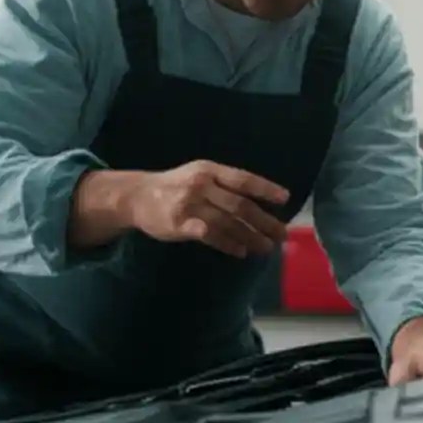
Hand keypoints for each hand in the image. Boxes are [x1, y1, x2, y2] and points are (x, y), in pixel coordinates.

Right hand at [122, 161, 290, 257]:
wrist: (137, 196)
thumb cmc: (176, 186)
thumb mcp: (199, 175)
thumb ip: (224, 185)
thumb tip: (257, 203)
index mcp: (210, 170)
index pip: (243, 178)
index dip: (265, 188)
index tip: (285, 199)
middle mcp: (202, 185)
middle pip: (239, 204)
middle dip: (264, 220)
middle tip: (281, 233)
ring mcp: (190, 204)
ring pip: (228, 222)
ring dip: (250, 236)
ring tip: (266, 247)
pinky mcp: (179, 224)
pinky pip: (209, 235)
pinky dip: (227, 244)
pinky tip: (240, 252)